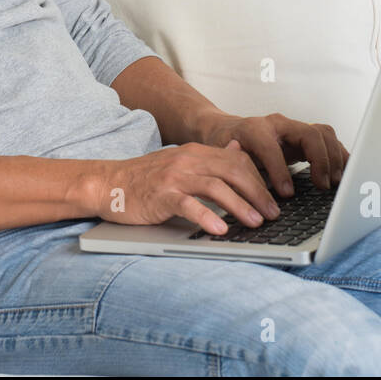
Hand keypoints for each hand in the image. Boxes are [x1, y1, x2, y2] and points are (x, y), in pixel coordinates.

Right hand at [93, 141, 280, 235]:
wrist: (107, 183)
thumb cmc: (144, 179)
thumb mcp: (180, 162)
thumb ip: (210, 158)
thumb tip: (239, 150)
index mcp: (195, 152)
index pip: (237, 160)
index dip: (259, 179)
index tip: (273, 199)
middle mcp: (187, 160)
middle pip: (232, 171)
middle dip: (257, 193)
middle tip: (273, 214)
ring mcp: (173, 177)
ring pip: (216, 187)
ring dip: (240, 205)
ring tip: (255, 222)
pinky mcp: (160, 195)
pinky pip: (188, 205)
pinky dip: (207, 217)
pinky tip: (221, 229)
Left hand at [197, 111, 348, 196]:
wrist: (227, 131)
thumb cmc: (225, 146)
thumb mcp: (224, 160)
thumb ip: (237, 175)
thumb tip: (251, 200)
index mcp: (254, 129)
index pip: (271, 147)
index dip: (280, 171)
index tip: (287, 194)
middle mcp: (278, 124)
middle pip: (309, 133)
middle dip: (319, 160)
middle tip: (321, 186)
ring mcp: (294, 128)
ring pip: (323, 133)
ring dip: (333, 158)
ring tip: (334, 183)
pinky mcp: (305, 137)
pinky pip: (329, 140)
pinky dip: (339, 156)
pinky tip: (343, 174)